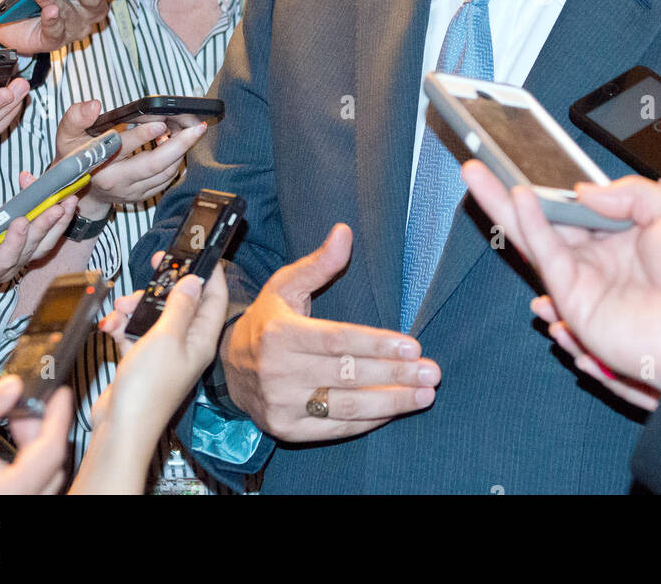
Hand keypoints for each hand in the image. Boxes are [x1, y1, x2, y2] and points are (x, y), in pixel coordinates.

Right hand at [0, 200, 74, 292]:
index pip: (4, 260)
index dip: (14, 242)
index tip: (20, 221)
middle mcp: (8, 266)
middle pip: (31, 247)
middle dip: (45, 225)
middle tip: (57, 204)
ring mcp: (20, 257)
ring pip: (45, 241)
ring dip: (59, 221)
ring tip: (70, 199)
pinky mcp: (27, 246)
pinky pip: (46, 232)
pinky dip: (55, 215)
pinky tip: (63, 196)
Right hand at [55, 100, 204, 213]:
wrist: (78, 191)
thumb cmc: (75, 158)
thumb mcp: (67, 135)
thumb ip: (76, 117)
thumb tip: (94, 105)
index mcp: (97, 164)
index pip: (122, 148)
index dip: (143, 134)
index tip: (161, 121)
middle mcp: (117, 181)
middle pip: (155, 165)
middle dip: (180, 144)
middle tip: (197, 126)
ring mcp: (132, 192)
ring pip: (166, 172)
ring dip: (181, 150)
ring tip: (186, 130)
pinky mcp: (142, 196)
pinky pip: (167, 179)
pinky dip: (176, 161)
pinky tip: (177, 145)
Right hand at [93, 265, 227, 434]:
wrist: (119, 429)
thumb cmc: (147, 389)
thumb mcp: (166, 338)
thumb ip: (180, 306)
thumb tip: (195, 280)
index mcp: (202, 338)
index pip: (215, 296)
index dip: (209, 271)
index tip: (197, 251)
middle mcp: (187, 344)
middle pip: (181, 302)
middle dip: (163, 286)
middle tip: (153, 266)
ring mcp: (164, 353)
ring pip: (154, 315)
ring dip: (136, 307)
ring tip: (121, 308)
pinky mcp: (142, 361)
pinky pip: (135, 333)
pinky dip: (122, 327)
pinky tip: (111, 328)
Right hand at [224, 224, 438, 440]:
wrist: (228, 368)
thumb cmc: (268, 320)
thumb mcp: (285, 285)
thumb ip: (319, 263)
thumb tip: (345, 232)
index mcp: (280, 334)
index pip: (338, 341)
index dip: (377, 344)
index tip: (412, 346)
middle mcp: (278, 372)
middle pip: (347, 375)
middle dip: (395, 374)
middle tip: (432, 372)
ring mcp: (281, 405)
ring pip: (345, 407)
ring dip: (391, 402)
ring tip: (424, 394)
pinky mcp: (286, 429)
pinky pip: (335, 429)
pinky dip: (368, 422)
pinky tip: (395, 411)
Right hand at [461, 162, 660, 402]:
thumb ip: (628, 192)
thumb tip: (583, 192)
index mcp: (631, 235)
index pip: (583, 204)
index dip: (558, 183)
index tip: (531, 158)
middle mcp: (603, 256)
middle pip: (549, 216)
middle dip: (513, 190)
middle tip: (485, 162)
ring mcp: (586, 278)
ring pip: (534, 233)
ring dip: (504, 204)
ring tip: (478, 174)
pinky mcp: (574, 299)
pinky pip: (546, 255)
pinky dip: (529, 225)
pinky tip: (516, 199)